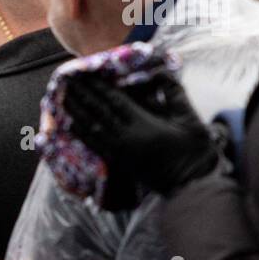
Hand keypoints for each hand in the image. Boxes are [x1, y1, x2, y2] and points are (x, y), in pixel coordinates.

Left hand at [64, 73, 216, 195]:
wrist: (192, 186)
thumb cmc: (195, 152)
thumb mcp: (190, 119)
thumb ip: (175, 95)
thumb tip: (161, 73)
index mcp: (143, 124)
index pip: (114, 100)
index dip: (98, 86)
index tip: (86, 73)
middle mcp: (126, 137)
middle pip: (98, 111)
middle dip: (81, 94)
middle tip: (66, 80)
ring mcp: (120, 151)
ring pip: (92, 127)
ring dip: (76, 111)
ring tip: (63, 98)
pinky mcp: (119, 162)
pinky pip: (95, 145)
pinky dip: (81, 133)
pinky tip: (71, 125)